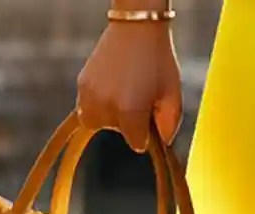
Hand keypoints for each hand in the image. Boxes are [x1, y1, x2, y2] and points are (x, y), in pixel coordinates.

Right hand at [77, 21, 182, 151]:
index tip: (150, 119)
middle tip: (139, 99)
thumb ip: (169, 126)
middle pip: (117, 132)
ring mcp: (89, 94)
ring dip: (109, 117)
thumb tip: (161, 144)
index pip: (136, 142)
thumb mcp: (173, 95)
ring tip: (123, 96)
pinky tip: (111, 89)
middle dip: (129, 123)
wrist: (136, 27)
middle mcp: (105, 106)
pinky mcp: (81, 84)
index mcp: (130, 111)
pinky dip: (97, 105)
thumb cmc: (159, 61)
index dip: (146, 134)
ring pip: (96, 122)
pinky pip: (85, 107)